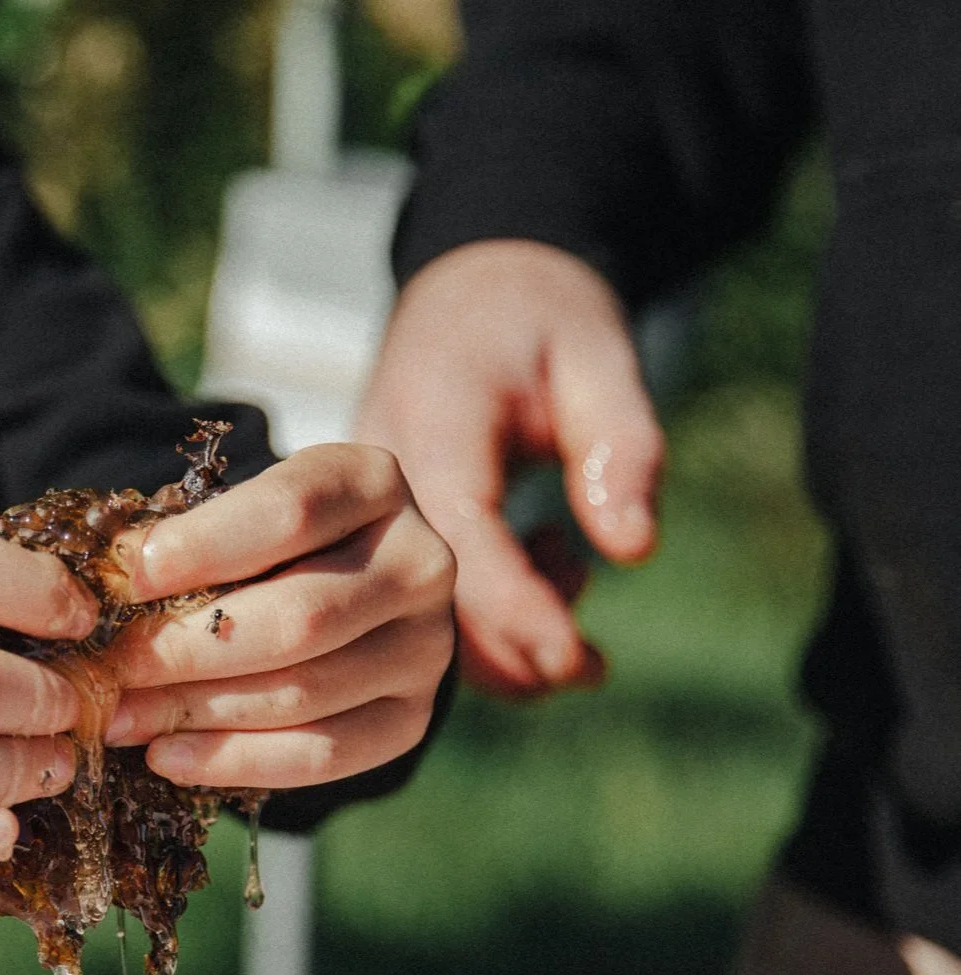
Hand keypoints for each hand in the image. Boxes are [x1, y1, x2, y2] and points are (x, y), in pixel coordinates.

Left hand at [102, 444, 454, 787]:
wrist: (342, 587)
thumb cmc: (264, 541)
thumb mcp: (239, 509)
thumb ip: (190, 536)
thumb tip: (115, 579)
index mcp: (374, 483)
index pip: (291, 512)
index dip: (203, 546)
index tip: (127, 576)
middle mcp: (419, 563)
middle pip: (300, 617)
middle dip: (190, 649)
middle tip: (112, 669)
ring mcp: (424, 649)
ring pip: (305, 692)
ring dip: (198, 712)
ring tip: (123, 718)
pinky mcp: (408, 720)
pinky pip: (322, 754)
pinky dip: (234, 761)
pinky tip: (167, 757)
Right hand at [354, 239, 663, 697]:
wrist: (467, 288)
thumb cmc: (536, 314)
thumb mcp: (600, 353)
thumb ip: (621, 445)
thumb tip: (633, 551)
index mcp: (429, 422)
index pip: (461, 541)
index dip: (515, 611)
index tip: (573, 660)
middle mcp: (375, 480)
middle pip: (423, 599)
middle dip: (509, 650)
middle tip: (592, 663)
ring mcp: (363, 512)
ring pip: (411, 616)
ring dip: (498, 641)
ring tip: (571, 579)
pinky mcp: (372, 535)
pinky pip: (412, 601)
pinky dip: (480, 620)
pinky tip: (537, 568)